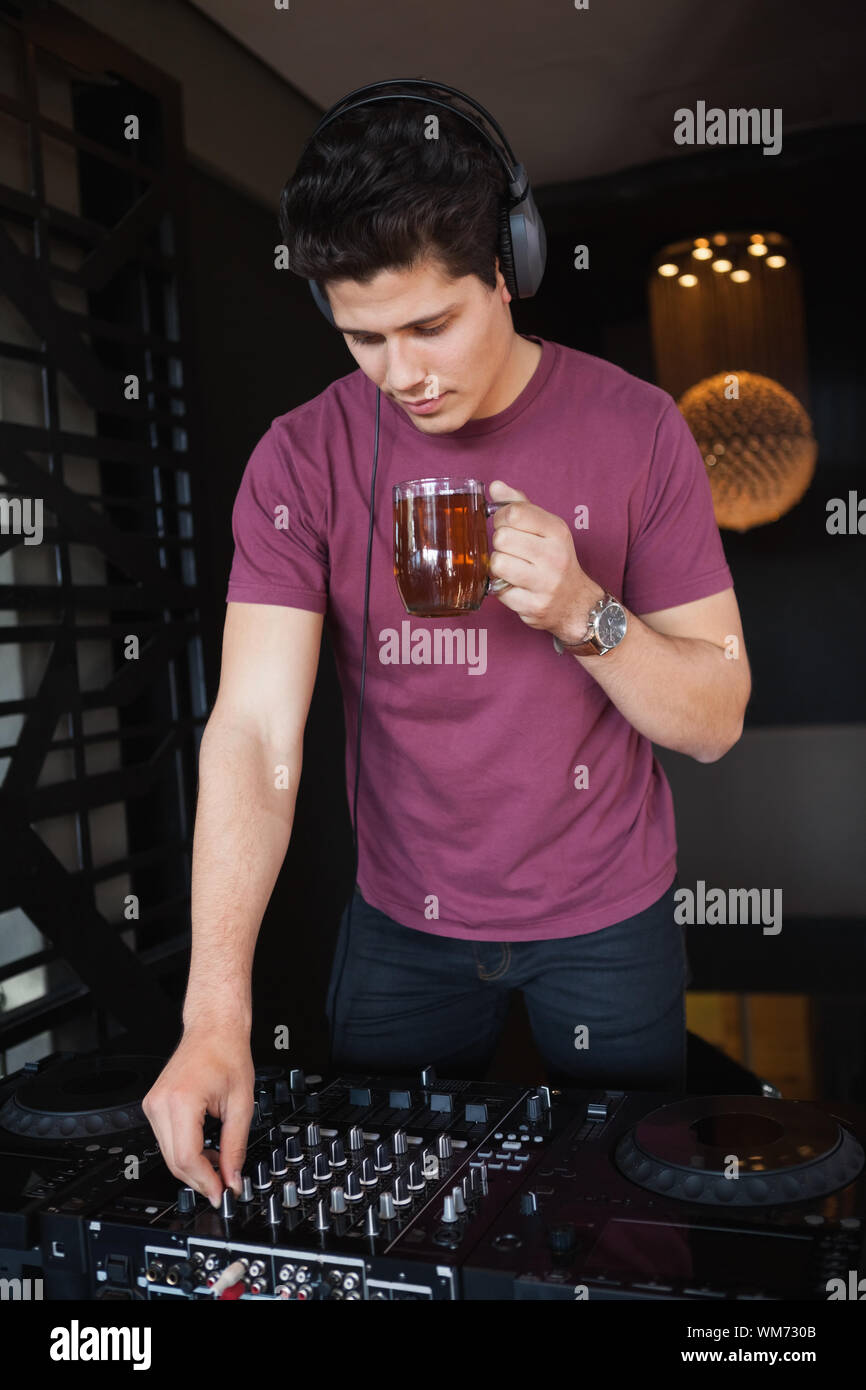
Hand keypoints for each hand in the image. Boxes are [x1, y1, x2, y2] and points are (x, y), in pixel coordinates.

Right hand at [141, 1026, 254, 1207]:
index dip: (206, 1182)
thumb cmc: (227, 1054)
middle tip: (224, 1186)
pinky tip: (204, 1148)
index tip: (223, 1194)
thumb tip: (232, 1178)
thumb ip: (235, 1146)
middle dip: (200, 1179)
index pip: (187, 1158)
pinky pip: (166, 1140)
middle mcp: (160, 1104)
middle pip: (174, 1161)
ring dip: (193, 1166)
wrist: (213, 1028)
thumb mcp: (241, 1104)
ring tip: (218, 1162)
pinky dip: (185, 1151)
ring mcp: (152, 1104)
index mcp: (181, 1101)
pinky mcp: (153, 1105)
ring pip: (168, 1154)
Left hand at [487, 480, 600, 643]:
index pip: (514, 513)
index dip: (501, 518)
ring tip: (511, 568)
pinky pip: (499, 591)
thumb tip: (495, 486)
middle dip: (499, 544)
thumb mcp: (545, 527)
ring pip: (497, 564)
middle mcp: (554, 556)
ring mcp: (545, 583)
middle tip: (510, 550)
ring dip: (498, 566)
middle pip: (501, 538)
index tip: (506, 526)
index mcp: (557, 530)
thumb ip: (519, 505)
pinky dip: (501, 589)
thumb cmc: (554, 559)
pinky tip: (515, 587)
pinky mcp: (533, 606)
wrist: (574, 601)